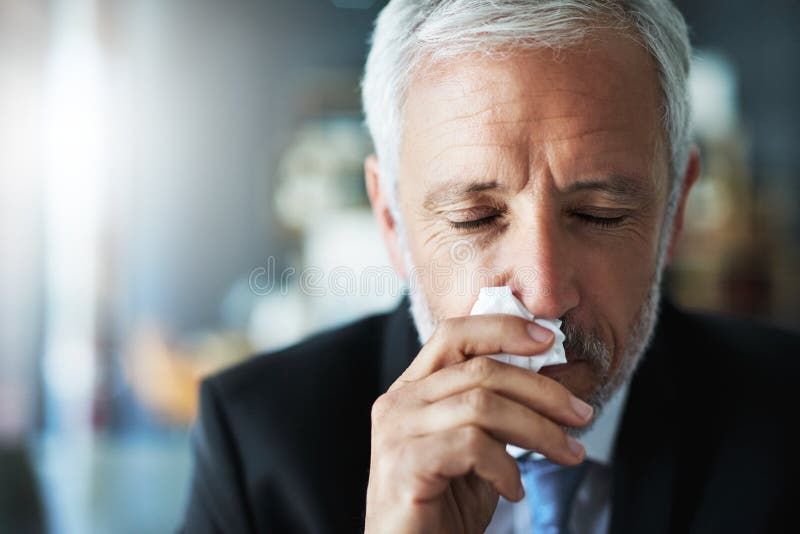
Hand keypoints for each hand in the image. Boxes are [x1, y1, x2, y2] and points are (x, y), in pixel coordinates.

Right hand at [364, 314, 593, 533]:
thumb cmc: (444, 505)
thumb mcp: (478, 447)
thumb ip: (498, 407)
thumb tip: (551, 372)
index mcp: (412, 389)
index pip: (454, 335)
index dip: (503, 330)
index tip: (549, 339)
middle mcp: (398, 403)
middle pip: (480, 370)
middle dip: (542, 390)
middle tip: (581, 415)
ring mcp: (397, 433)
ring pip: (482, 406)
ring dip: (538, 429)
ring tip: (565, 453)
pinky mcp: (406, 464)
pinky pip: (472, 445)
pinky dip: (506, 467)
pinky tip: (513, 489)